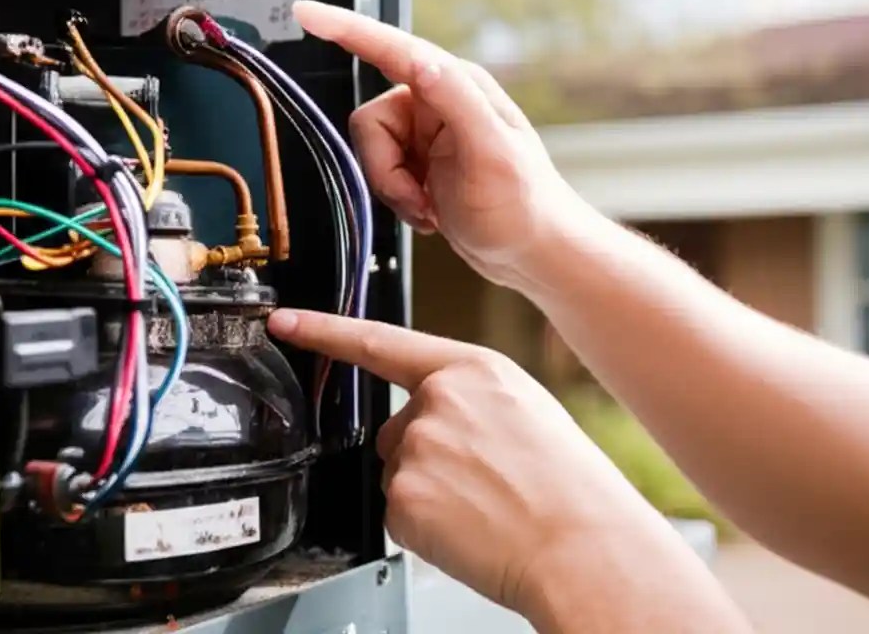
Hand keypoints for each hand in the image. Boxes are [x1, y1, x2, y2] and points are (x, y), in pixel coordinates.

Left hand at [267, 308, 647, 617]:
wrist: (583, 546)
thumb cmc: (569, 486)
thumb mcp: (526, 410)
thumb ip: (471, 398)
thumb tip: (436, 414)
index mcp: (472, 369)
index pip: (380, 342)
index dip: (324, 331)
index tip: (285, 322)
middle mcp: (437, 400)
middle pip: (398, 429)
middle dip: (428, 457)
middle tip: (484, 482)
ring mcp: (416, 449)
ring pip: (400, 473)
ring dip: (430, 493)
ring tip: (485, 505)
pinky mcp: (404, 498)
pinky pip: (401, 513)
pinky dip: (427, 528)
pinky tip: (469, 528)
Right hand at [293, 1, 584, 285]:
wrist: (531, 255)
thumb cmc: (524, 207)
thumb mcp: (491, 153)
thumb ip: (455, 101)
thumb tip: (421, 60)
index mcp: (458, 86)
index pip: (393, 50)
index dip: (346, 29)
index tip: (305, 13)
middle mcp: (438, 103)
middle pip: (370, 120)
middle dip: (385, 169)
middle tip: (419, 199)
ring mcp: (426, 135)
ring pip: (370, 152)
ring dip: (394, 190)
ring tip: (430, 209)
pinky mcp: (419, 163)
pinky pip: (380, 175)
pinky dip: (399, 201)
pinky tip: (431, 212)